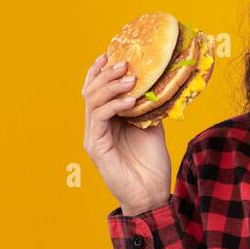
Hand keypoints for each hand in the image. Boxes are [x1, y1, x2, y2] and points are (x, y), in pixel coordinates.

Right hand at [82, 52, 171, 214]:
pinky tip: (131, 100)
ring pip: (93, 101)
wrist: (151, 195)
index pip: (96, 91)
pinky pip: (100, 117)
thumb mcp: (152, 128)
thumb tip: (157, 84)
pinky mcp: (96, 147)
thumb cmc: (151, 166)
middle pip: (91, 91)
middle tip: (125, 62)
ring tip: (131, 77)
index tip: (111, 53)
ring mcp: (94, 137)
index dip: (99, 71)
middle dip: (107, 73)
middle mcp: (97, 127)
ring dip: (112, 86)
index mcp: (107, 122)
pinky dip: (115, 105)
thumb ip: (149, 108)